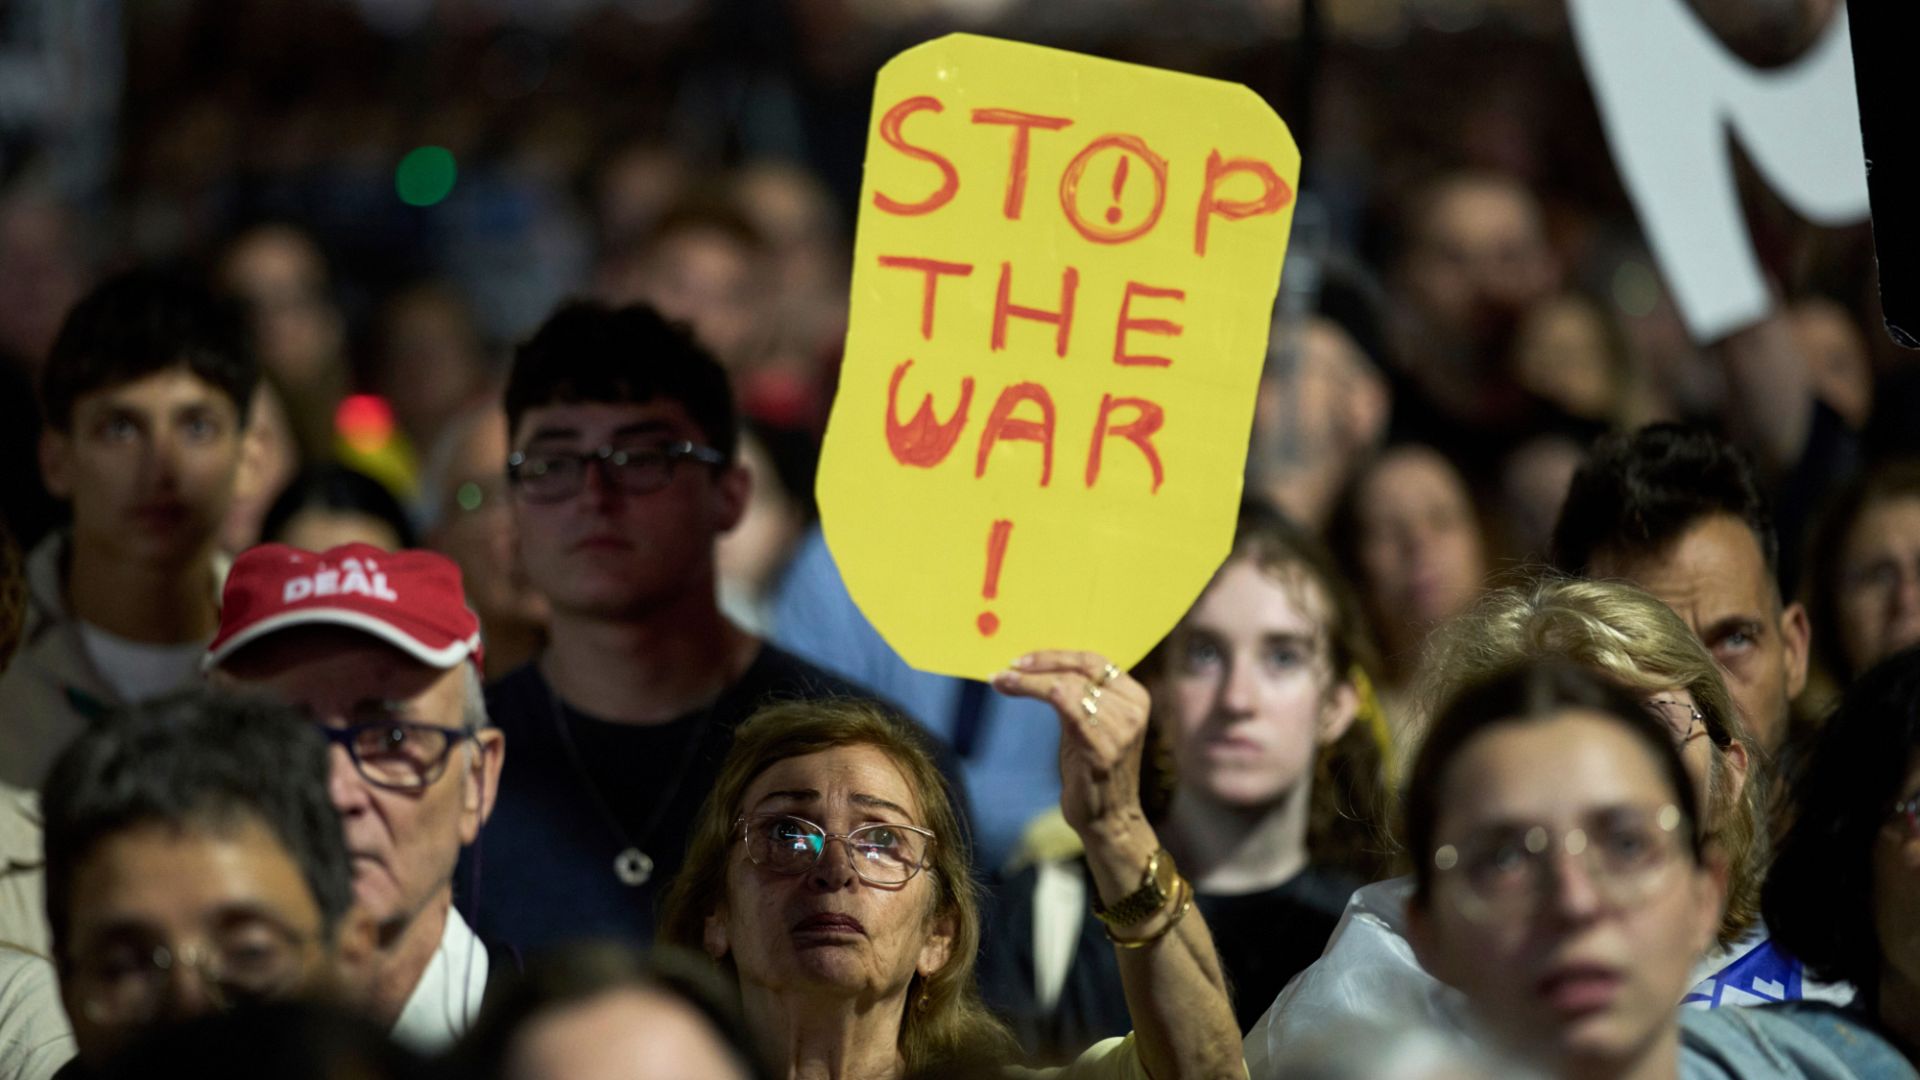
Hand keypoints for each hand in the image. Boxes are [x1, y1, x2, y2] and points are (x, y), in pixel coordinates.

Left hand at [992, 650, 1150, 841]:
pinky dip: (1032, 690)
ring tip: (1001, 679)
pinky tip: (1010, 688)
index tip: (1022, 659)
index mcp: (1136, 698)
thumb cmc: (1092, 772)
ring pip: (1066, 684)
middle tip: (1007, 666)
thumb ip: (1078, 696)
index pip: (1094, 660)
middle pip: (1081, 668)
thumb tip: (1034, 667)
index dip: (1056, 655)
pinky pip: (1063, 703)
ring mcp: (1120, 728)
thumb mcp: (1089, 725)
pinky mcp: (1101, 746)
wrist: (1108, 820)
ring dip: (1028, 679)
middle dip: (1039, 663)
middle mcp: (1133, 709)